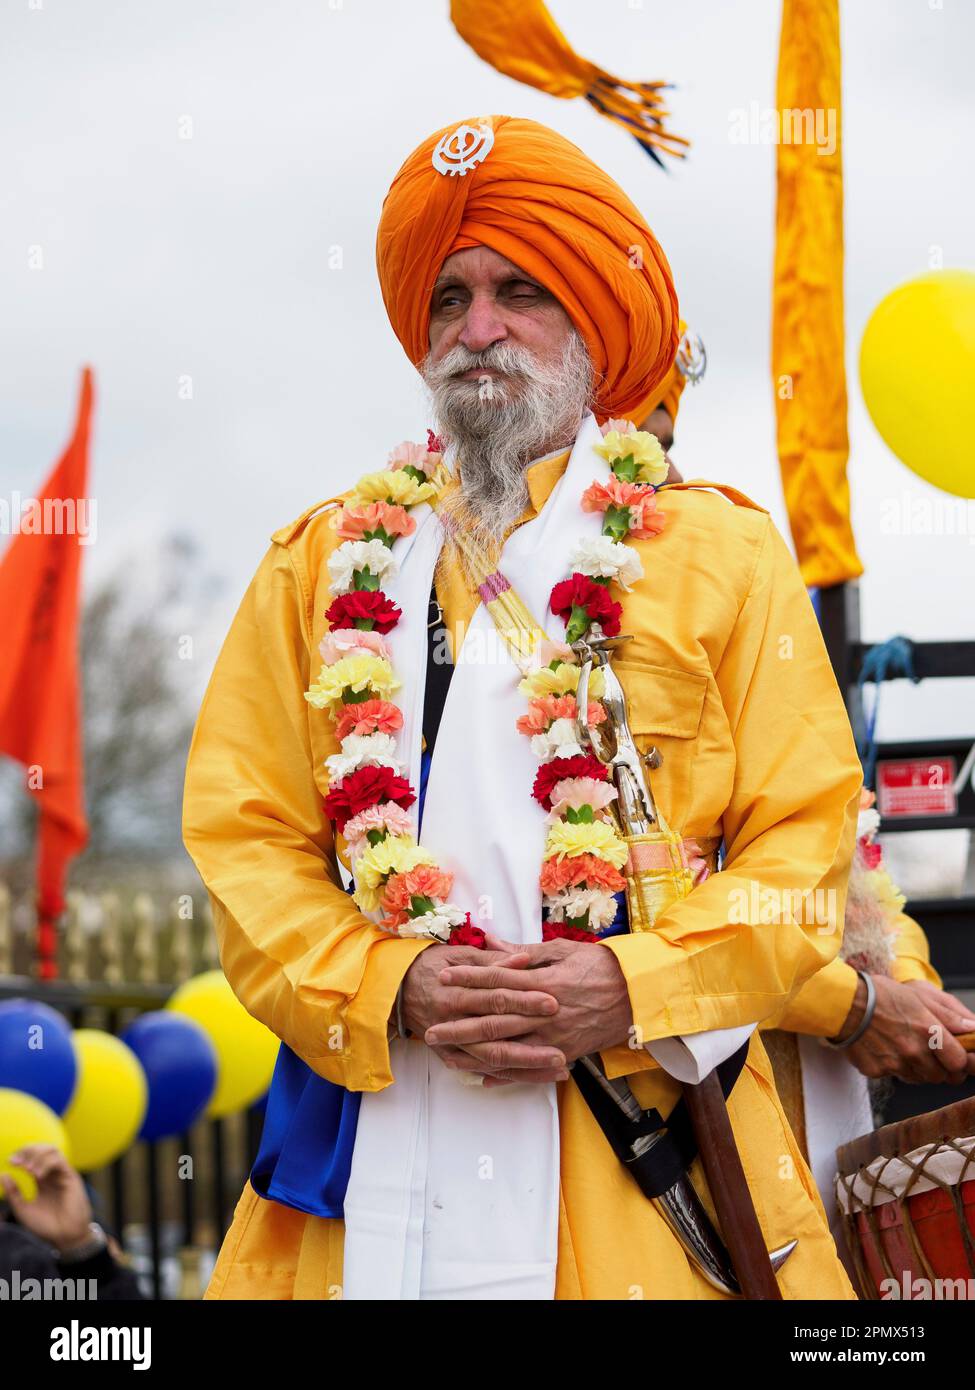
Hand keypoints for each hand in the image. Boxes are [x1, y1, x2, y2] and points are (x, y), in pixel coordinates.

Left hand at [1, 1145, 92, 1253]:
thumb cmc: (46, 1225)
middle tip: (17, 1161)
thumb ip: (13, 1193)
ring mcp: (62, 1174)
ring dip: (37, 1155)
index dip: (21, 1155)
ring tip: (27, 1169)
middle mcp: (52, 1174)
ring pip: (52, 1150)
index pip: (32, 1157)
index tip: (10, 1161)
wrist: (64, 1236)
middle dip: (29, 1150)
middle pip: (43, 1149)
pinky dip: (46, 1164)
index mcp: (41, 1179)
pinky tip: (37, 1175)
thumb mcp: (23, 1209)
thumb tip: (3, 1174)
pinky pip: (59, 1161)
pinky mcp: (71, 1177)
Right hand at [401, 941, 567, 1084]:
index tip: (553, 1002)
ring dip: (527, 1066)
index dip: (525, 1000)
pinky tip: (536, 1077)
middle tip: (562, 1041)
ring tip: (559, 1067)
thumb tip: (524, 959)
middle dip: (532, 1039)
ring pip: (492, 1060)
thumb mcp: (459, 955)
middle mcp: (453, 1021)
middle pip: (497, 1034)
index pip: (496, 998)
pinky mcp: (451, 1057)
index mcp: (456, 992)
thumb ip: (493, 961)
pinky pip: (483, 1071)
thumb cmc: (431, 966)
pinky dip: (510, 1076)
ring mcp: (451, 1044)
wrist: (396, 989)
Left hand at [426, 938, 632, 1082]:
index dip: (468, 978)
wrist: (638, 995)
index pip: (497, 979)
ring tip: (448, 1055)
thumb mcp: (562, 950)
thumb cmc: (600, 967)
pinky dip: (504, 1074)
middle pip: (493, 1020)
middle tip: (432, 1029)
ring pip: (506, 1049)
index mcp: (543, 981)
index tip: (444, 977)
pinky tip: (482, 1076)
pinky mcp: (564, 1054)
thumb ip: (523, 952)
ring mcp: (553, 1038)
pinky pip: (529, 1069)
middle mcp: (544, 1013)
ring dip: (474, 1054)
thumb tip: (491, 942)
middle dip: (459, 1025)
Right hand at [843, 975, 974, 1083]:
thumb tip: (972, 1028)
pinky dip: (893, 1066)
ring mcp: (894, 1064)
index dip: (959, 1062)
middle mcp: (914, 1051)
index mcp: (928, 1031)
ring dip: (917, 1069)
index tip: (954, 1057)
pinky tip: (884, 1048)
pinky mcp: (876, 1071)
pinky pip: (893, 1076)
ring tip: (904, 1047)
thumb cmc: (881, 994)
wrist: (841, 1002)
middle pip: (941, 1077)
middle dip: (939, 1068)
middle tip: (929, 1052)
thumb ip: (949, 1015)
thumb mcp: (919, 996)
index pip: (959, 1063)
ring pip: (918, 1079)